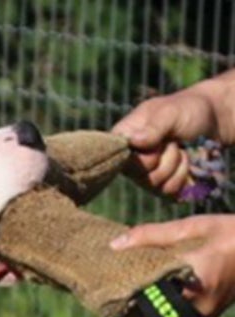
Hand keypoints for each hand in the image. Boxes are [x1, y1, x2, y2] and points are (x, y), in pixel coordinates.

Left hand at [111, 215, 234, 316]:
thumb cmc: (232, 233)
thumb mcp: (193, 228)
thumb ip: (152, 235)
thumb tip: (114, 245)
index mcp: (196, 289)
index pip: (146, 301)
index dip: (121, 295)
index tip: (101, 286)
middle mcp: (200, 309)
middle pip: (150, 313)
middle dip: (128, 300)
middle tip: (104, 286)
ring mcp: (204, 315)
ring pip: (160, 316)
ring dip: (141, 302)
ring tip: (117, 287)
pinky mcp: (206, 314)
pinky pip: (172, 312)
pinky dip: (156, 302)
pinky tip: (141, 289)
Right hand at [112, 82, 227, 198]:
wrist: (212, 120)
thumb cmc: (187, 110)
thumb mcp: (171, 112)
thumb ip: (153, 127)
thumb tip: (133, 142)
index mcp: (123, 139)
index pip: (119, 159)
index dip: (142, 156)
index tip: (159, 141)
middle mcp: (130, 160)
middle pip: (141, 175)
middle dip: (166, 158)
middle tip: (173, 142)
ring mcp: (144, 175)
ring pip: (156, 185)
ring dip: (177, 166)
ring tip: (182, 149)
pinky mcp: (160, 186)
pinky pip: (169, 192)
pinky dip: (184, 177)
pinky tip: (186, 161)